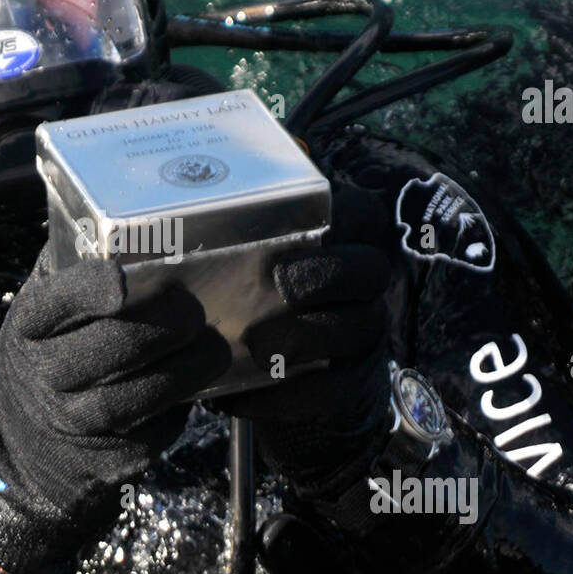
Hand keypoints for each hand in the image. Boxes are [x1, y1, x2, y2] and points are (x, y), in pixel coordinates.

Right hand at [0, 242, 230, 573]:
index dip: (91, 289)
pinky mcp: (113, 455)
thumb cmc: (48, 356)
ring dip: (186, 367)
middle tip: (192, 309)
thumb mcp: (40, 312)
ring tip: (213, 345)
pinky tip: (199, 377)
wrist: (29, 446)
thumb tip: (126, 213)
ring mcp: (76, 422)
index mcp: (26, 328)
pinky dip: (184, 400)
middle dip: (162, 324)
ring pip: (136, 395)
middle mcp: (44, 376)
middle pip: (109, 346)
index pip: (56, 303)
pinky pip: (156, 425)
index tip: (124, 280)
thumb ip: (70, 268)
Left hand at [211, 180, 394, 486]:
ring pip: (359, 328)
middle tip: (278, 282)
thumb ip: (241, 227)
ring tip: (247, 342)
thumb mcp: (248, 265)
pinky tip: (233, 397)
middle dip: (324, 273)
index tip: (301, 222)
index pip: (365, 216)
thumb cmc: (255, 309)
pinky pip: (332, 391)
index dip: (344, 214)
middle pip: (371, 269)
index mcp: (342, 249)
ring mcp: (364, 342)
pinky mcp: (351, 389)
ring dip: (300, 335)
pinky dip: (281, 397)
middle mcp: (364, 292)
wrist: (276, 391)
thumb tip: (201, 176)